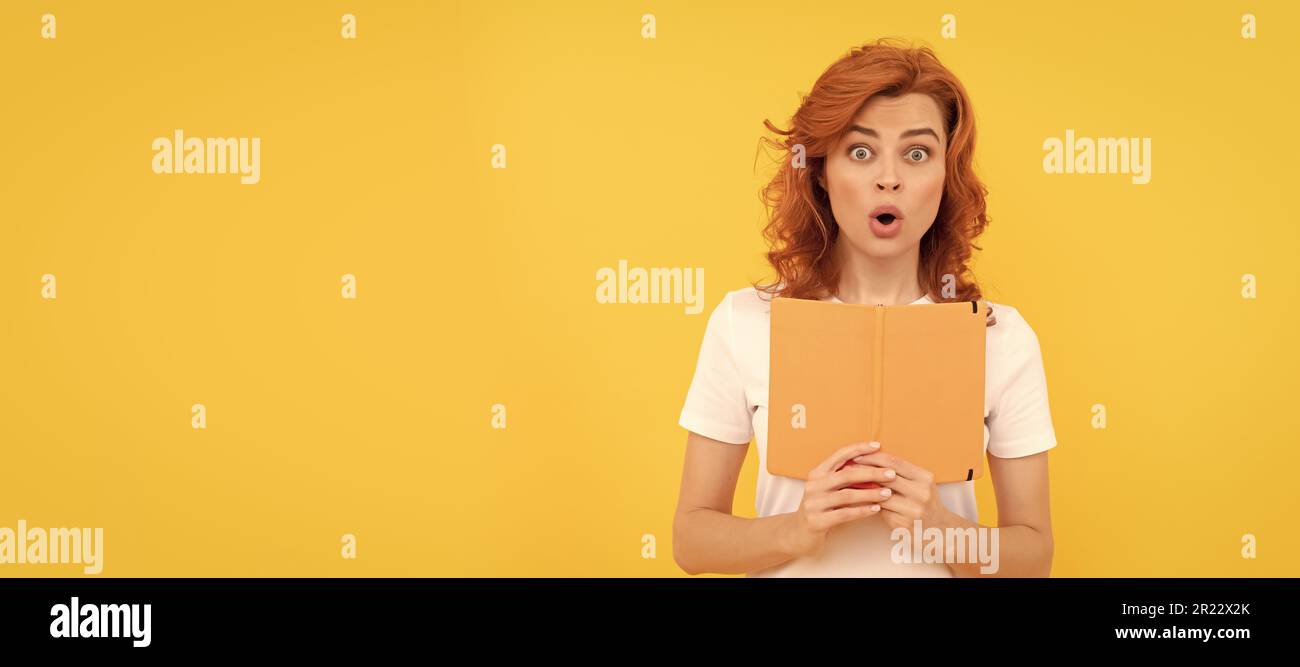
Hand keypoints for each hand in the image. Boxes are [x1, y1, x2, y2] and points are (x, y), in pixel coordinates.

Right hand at [782, 441, 896, 557]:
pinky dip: (862, 511)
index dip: (858, 449)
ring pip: (847, 495)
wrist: (798, 533)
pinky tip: (876, 509)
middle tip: (891, 474)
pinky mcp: (816, 521)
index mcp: (817, 473)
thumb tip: (875, 468)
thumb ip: (845, 479)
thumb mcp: (829, 490)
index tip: (877, 445)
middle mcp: (813, 486)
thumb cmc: (821, 509)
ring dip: (870, 493)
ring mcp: (813, 503)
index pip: (839, 455)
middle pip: (846, 474)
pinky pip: (844, 514)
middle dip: (871, 473)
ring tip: (888, 493)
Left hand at [849, 450, 949, 531]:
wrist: (940, 531)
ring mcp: (913, 510)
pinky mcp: (904, 525)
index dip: (873, 457)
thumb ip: (900, 474)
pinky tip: (857, 500)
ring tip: (847, 484)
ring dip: (862, 489)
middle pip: (886, 477)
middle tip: (845, 468)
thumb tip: (870, 460)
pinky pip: (881, 511)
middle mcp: (921, 493)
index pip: (895, 462)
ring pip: (881, 495)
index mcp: (925, 478)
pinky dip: (868, 504)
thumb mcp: (920, 484)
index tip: (856, 455)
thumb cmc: (924, 503)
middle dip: (864, 471)